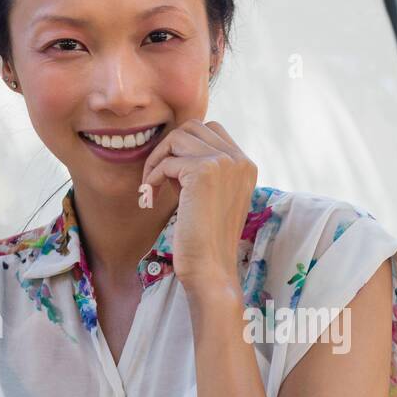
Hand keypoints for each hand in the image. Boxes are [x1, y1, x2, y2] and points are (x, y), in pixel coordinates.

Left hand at [139, 119, 256, 291]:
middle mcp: (239, 160)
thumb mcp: (211, 196)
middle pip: (193, 127)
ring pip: (178, 137)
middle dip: (168, 148)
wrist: (210, 268)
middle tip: (156, 177)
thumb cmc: (205, 240)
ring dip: (157, 159)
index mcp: (245, 165)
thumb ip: (203, 169)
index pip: (211, 130)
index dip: (184, 147)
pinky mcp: (203, 171)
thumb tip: (173, 148)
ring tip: (151, 185)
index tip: (171, 175)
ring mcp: (223, 163)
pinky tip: (150, 197)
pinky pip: (167, 161)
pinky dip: (153, 177)